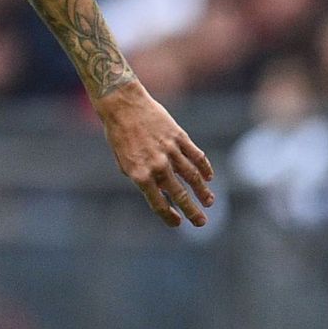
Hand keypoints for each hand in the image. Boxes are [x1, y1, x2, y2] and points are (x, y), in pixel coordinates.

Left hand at [95, 81, 215, 227]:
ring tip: (209, 202)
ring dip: (203, 191)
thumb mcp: (123, 161)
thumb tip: (158, 190)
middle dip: (192, 211)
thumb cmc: (118, 134)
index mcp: (139, 174)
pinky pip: (196, 156)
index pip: (157, 202)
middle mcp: (157, 165)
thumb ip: (140, 177)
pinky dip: (204, 168)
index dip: (168, 216)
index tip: (178, 223)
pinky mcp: (179, 137)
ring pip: (192, 176)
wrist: (122, 105)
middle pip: (179, 194)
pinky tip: (209, 177)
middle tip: (201, 223)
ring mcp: (170, 151)